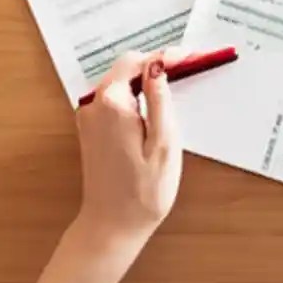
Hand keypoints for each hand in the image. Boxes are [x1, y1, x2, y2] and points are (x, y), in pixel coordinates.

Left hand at [74, 49, 183, 240]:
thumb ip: (160, 100)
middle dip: (158, 64)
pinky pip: (115, 99)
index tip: (193, 56)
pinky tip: (157, 103)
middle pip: (127, 68)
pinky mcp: (92, 129)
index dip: (166, 56)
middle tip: (191, 65)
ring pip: (120, 82)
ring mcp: (89, 118)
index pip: (138, 62)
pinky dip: (137, 94)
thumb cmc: (143, 191)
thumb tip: (158, 67)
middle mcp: (94, 106)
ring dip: (147, 78)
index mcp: (112, 105)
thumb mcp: (164, 143)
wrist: (112, 226)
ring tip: (179, 81)